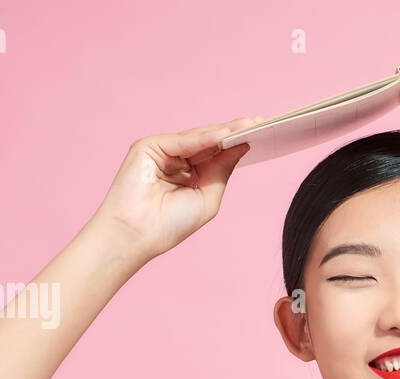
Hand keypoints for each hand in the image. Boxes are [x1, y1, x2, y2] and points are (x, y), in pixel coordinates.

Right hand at [87, 117, 263, 263]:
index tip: (262, 134)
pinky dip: (203, 138)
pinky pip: (182, 141)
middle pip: (209, 142)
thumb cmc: (169, 224)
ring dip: (223, 131)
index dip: (237, 144)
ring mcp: (162, 151)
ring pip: (198, 138)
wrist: (137, 235)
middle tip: (260, 122)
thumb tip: (239, 146)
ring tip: (250, 125)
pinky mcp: (148, 147)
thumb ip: (221, 171)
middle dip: (234, 132)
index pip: (216, 155)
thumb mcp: (207, 197)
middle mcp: (176, 159)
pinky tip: (224, 135)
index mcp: (189, 174)